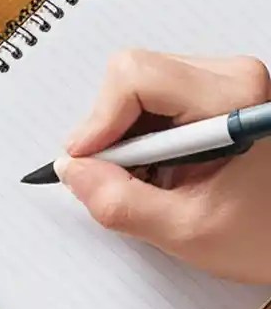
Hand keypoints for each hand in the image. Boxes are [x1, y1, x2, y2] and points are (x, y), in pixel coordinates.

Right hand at [58, 50, 270, 282]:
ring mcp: (228, 81)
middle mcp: (234, 77)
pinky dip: (144, 134)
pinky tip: (165, 168)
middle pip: (131, 77)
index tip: (89, 160)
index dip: (99, 121)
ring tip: (152, 178)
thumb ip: (121, 203)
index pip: (135, 78)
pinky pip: (154, 97)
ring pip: (138, 86)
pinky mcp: (219, 92)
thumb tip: (74, 172)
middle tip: (122, 177)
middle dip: (112, 131)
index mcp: (234, 98)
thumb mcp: (189, 231)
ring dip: (128, 135)